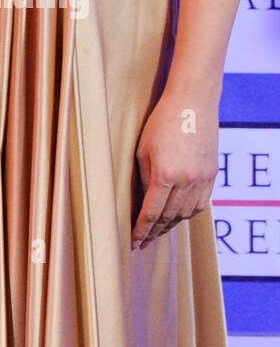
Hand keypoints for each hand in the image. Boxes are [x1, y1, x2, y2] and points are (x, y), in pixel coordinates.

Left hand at [132, 92, 218, 249]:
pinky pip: (200, 204)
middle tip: (144, 242)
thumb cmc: (161, 122)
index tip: (134, 243)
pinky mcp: (212, 175)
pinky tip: (178, 217)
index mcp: (164, 175)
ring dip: (170, 226)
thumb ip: (144, 178)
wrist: (192, 103)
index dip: (141, 231)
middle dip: (154, 232)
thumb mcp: (143, 149)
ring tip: (158, 232)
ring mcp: (202, 180)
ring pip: (185, 214)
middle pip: (169, 218)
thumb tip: (141, 203)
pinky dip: (187, 214)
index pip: (151, 213)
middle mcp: (186, 181)